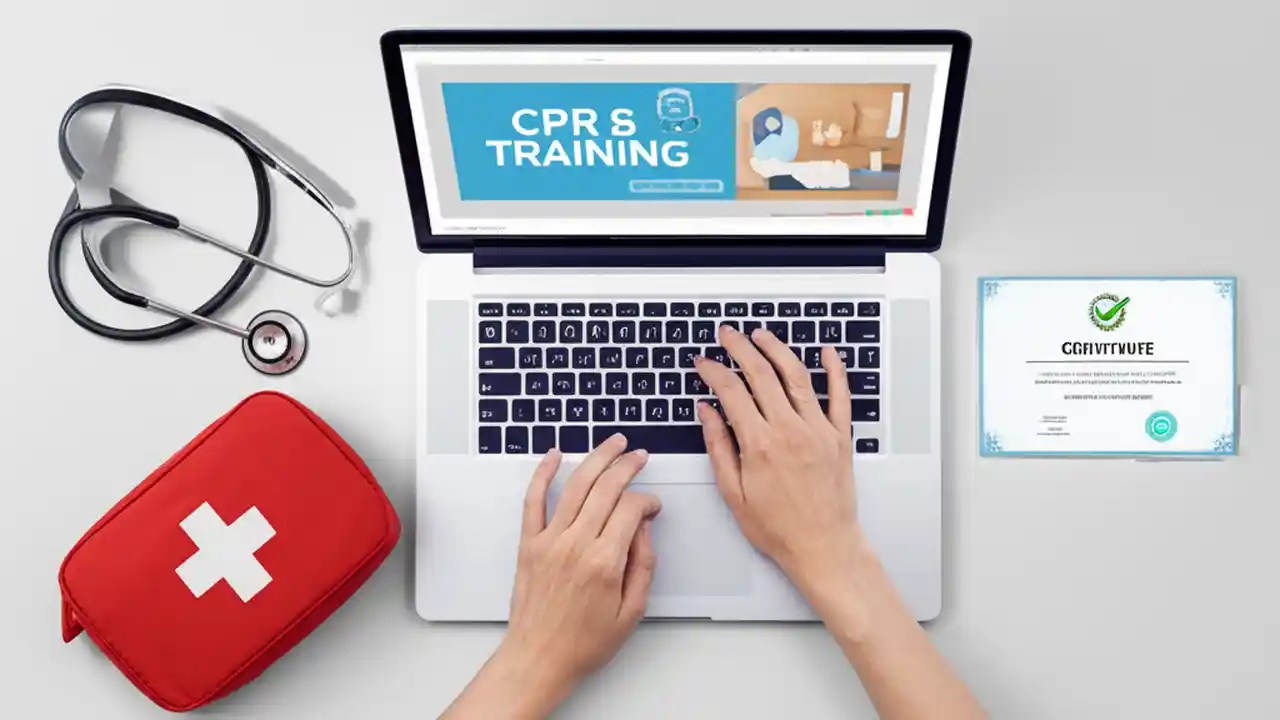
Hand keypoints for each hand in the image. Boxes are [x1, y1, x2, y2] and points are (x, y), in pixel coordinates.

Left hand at [501, 436, 660, 696]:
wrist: (538, 659)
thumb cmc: (583, 644)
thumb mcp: (631, 612)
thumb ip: (643, 566)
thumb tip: (643, 529)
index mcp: (604, 562)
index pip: (630, 509)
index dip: (647, 502)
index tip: (652, 507)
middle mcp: (575, 544)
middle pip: (605, 488)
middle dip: (627, 465)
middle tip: (639, 456)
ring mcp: (549, 541)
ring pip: (575, 485)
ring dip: (596, 458)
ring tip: (612, 444)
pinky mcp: (529, 544)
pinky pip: (534, 500)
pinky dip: (543, 474)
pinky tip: (553, 455)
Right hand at [694, 326, 862, 593]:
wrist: (823, 547)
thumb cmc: (778, 528)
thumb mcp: (733, 492)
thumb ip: (718, 446)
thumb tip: (707, 411)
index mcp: (759, 444)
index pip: (732, 392)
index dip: (714, 371)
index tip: (704, 362)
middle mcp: (790, 430)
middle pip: (762, 374)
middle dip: (740, 348)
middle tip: (727, 335)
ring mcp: (818, 430)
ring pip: (796, 376)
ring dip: (777, 349)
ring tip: (761, 335)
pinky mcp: (840, 437)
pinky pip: (840, 395)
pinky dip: (835, 370)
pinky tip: (827, 352)